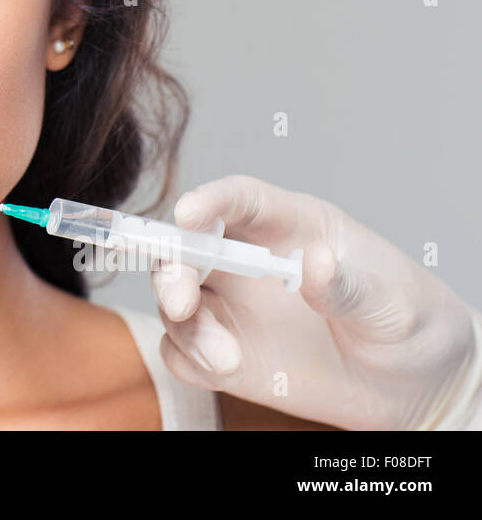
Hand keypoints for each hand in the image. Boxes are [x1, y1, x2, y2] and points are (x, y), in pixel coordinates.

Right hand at [149, 174, 481, 429]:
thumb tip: (315, 262)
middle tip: (181, 302)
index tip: (189, 215)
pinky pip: (182, 349)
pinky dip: (188, 356)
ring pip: (177, 299)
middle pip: (188, 247)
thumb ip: (351, 285)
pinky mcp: (224, 351)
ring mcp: (233, 306)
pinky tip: (222, 368)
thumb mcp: (393, 304)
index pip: (241, 199)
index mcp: (290, 226)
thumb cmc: (408, 324)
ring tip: (224, 358)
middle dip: (173, 269)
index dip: (210, 201)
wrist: (413, 386)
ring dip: (183, 323)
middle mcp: (249, 260)